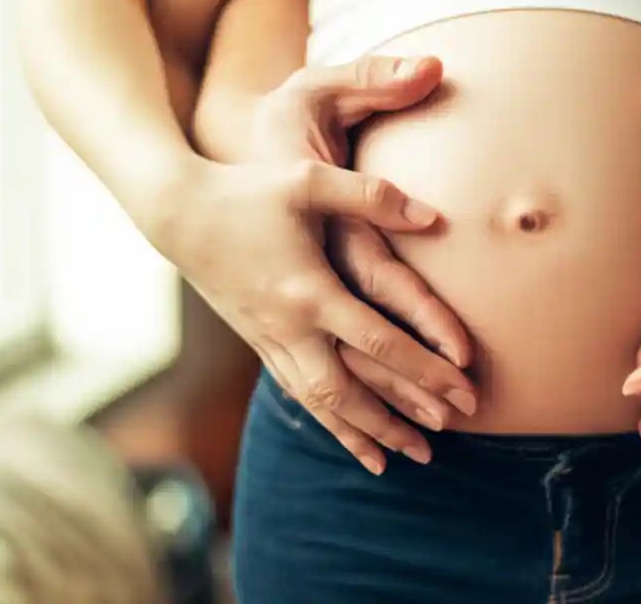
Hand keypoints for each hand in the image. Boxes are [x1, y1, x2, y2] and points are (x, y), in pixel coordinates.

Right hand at [168, 55, 476, 474]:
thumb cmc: (248, 190)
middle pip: (349, 390)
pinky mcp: (259, 342)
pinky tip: (353, 439)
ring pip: (320, 402)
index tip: (463, 388)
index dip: (424, 367)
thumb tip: (433, 218)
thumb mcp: (309, 181)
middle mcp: (290, 325)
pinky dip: (329, 420)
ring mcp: (270, 339)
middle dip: (398, 419)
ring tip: (406, 459)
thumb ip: (372, 196)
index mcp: (310, 289)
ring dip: (364, 433)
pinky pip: (298, 393)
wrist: (177, 211)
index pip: (378, 340)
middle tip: (445, 440)